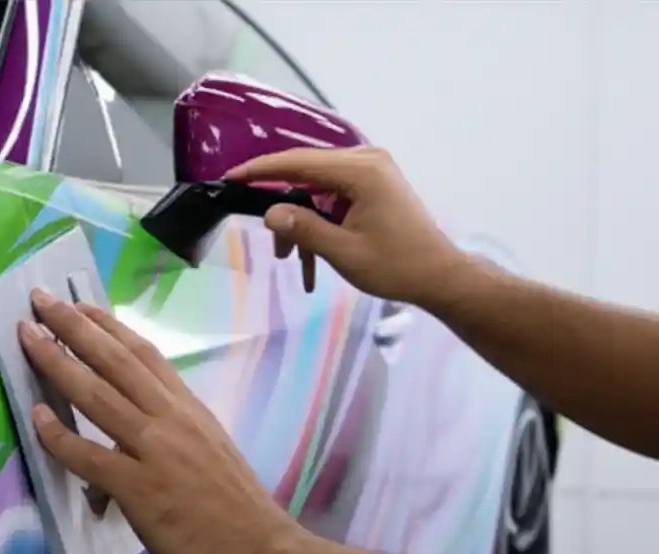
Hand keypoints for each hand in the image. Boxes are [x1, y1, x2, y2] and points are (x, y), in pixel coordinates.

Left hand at [18, 288, 306, 553]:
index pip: (144, 353)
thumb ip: (172, 434)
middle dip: (74, 326)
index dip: (108, 326)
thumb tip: (137, 433)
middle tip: (40, 300)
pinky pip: (90, 456)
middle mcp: (171, 419)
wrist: (265, 553)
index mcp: (189, 409)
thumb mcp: (209, 450)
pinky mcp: (141, 489)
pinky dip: (59, 435)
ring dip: (57, 363)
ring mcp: (155, 451)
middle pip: (115, 360)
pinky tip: (37, 417)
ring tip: (28, 337)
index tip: (79, 305)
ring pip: (98, 395)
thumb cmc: (238, 510)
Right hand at [226, 147, 474, 305]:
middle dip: (279, 201)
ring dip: (299, 218)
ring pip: (316, 186)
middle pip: (305, 170)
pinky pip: (332, 195)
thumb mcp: (343, 251)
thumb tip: (270, 213)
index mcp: (361, 171)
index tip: (230, 178)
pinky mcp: (372, 185)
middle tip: (255, 225)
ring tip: (287, 255)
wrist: (439, 276)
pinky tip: (308, 250)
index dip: (261, 170)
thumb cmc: (395, 266)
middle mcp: (366, 160)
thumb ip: (304, 228)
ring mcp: (371, 171)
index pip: (298, 162)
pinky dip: (317, 219)